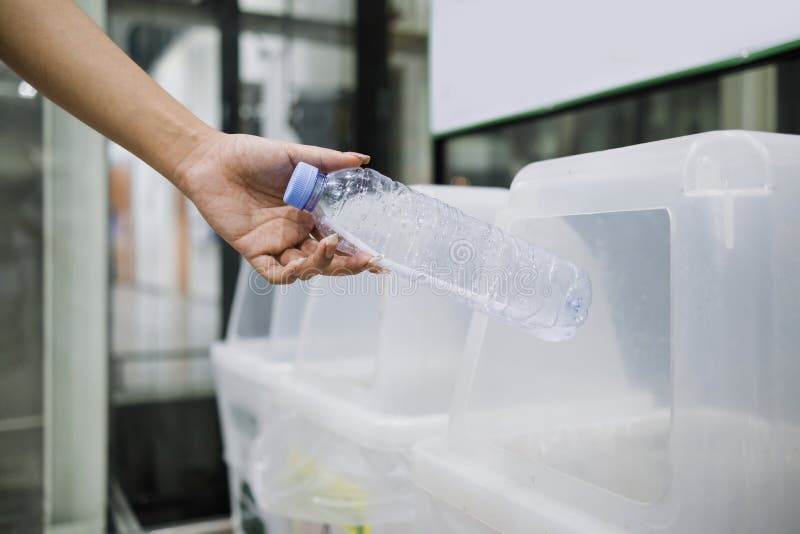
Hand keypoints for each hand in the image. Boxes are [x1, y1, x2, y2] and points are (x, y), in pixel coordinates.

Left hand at [174, 131, 377, 283]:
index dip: (359, 249)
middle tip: (368, 260)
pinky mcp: (253, 250)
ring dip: (322, 264)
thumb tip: (362, 160)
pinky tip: (298, 266)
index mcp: (309, 213)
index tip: (379, 255)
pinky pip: (273, 273)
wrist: (211, 160)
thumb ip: (328, 161)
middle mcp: (296, 232)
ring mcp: (275, 243)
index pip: (341, 237)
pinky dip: (288, 275)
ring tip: (330, 246)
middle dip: (349, 264)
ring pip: (306, 268)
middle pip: (328, 259)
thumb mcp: (295, 155)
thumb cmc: (250, 155)